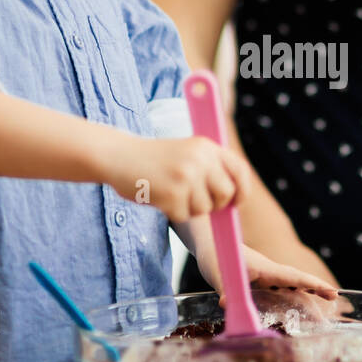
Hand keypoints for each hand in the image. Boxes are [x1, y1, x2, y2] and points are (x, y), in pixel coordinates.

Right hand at [100, 132, 250, 222]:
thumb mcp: (187, 152)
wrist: (119, 156)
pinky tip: (160, 196)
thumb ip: (210, 167)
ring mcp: (187, 176)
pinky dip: (172, 212)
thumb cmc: (153, 160)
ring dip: (188, 208)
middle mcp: (200, 159)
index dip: (242, 190)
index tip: (236, 202)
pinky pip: (184, 216)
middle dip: (214, 204)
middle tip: (194, 200)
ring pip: (204, 208)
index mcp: (207, 146)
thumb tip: (233, 198)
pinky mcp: (173, 194)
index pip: (240, 169)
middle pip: (226, 194)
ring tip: (170, 192)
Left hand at [198, 242, 337, 306]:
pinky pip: (280, 293)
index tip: (332, 292)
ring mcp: (266, 278)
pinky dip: (291, 301)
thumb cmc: (218, 256)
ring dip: (305, 299)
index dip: (313, 285)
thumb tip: (227, 305)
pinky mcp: (259, 282)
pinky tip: (294, 313)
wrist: (212, 244)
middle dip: (317, 291)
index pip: (294, 278)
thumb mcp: (220, 275)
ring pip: (290, 289)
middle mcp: (270, 273)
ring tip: (319, 315)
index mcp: (267, 270)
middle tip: (335, 299)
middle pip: (298, 283)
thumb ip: (226, 290)